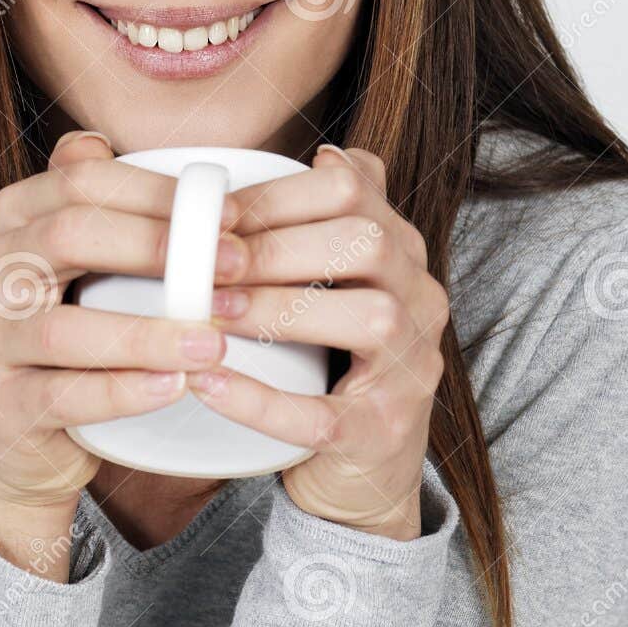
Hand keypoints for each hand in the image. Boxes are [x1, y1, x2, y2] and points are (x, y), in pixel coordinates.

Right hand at [0, 130, 227, 562]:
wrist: (29, 435)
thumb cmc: (82, 332)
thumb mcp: (96, 264)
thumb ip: (124, 209)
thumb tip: (190, 163)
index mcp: (14, 218)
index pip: (82, 181)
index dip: (160, 193)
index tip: (232, 217)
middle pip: (67, 236)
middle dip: (156, 247)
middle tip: (234, 267)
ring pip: (61, 328)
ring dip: (146, 334)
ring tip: (213, 343)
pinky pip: (60, 395)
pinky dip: (122, 391)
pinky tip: (174, 387)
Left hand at [188, 145, 448, 539]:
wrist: (362, 475)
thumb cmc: (331, 364)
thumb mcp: (338, 285)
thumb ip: (330, 220)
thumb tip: (327, 151)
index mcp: (401, 254)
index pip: (354, 192)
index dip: (278, 196)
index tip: (213, 213)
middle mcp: (421, 302)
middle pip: (370, 244)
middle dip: (280, 248)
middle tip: (206, 263)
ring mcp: (410, 370)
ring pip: (368, 320)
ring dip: (278, 310)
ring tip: (208, 313)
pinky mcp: (380, 434)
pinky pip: (324, 416)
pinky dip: (261, 400)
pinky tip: (207, 382)